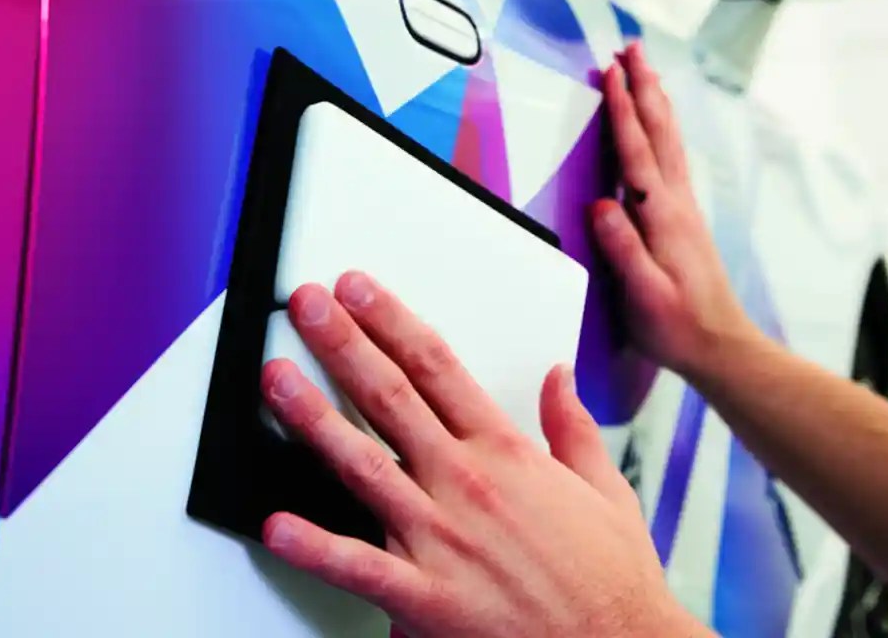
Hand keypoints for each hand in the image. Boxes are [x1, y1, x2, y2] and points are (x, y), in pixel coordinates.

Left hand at [260, 272, 708, 637]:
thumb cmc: (611, 577)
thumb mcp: (606, 486)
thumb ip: (573, 425)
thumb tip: (558, 376)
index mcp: (506, 451)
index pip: (437, 366)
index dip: (391, 321)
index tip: (360, 291)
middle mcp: (467, 483)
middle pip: (391, 396)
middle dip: (342, 343)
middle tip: (305, 305)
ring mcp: (442, 537)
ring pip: (362, 464)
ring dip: (313, 417)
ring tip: (276, 378)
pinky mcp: (427, 596)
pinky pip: (359, 567)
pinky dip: (314, 547)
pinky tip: (276, 525)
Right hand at [591, 43, 760, 381]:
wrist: (721, 346)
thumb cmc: (677, 327)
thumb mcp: (643, 295)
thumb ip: (623, 249)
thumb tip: (602, 206)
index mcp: (661, 218)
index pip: (636, 153)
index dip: (622, 111)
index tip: (611, 73)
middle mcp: (676, 205)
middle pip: (658, 133)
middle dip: (643, 87)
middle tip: (631, 48)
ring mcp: (683, 210)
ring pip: (668, 141)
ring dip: (655, 101)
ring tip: (645, 70)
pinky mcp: (684, 220)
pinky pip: (671, 159)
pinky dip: (662, 130)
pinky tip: (660, 126)